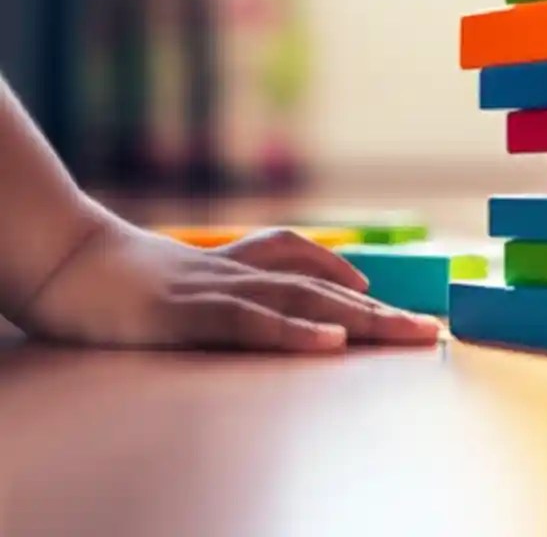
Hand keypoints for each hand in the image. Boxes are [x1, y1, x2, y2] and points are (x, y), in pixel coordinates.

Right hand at [14, 219, 439, 351]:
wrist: (62, 262)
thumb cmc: (129, 277)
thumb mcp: (193, 280)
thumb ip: (239, 280)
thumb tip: (290, 295)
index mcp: (240, 268)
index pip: (312, 274)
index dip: (359, 290)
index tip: (404, 311)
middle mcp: (240, 274)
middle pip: (323, 290)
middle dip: (380, 312)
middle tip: (429, 331)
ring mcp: (216, 290)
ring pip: (300, 302)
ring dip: (357, 320)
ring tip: (405, 332)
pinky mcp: (187, 314)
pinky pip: (249, 323)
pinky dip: (293, 332)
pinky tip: (330, 340)